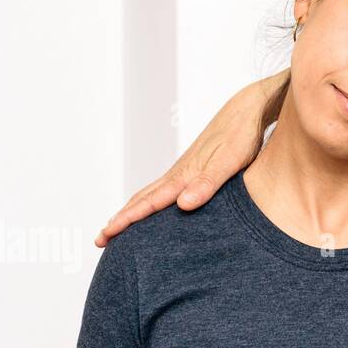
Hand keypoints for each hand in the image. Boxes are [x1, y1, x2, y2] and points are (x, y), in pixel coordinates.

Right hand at [95, 71, 284, 245]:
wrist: (247, 109)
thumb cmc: (240, 135)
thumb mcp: (228, 162)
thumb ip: (207, 183)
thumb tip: (183, 204)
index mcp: (184, 175)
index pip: (149, 202)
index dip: (127, 220)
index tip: (105, 235)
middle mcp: (180, 172)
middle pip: (143, 199)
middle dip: (121, 219)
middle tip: (101, 239)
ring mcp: (185, 168)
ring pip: (152, 192)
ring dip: (134, 209)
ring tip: (119, 224)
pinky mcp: (195, 166)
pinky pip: (166, 188)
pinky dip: (152, 200)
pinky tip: (156, 206)